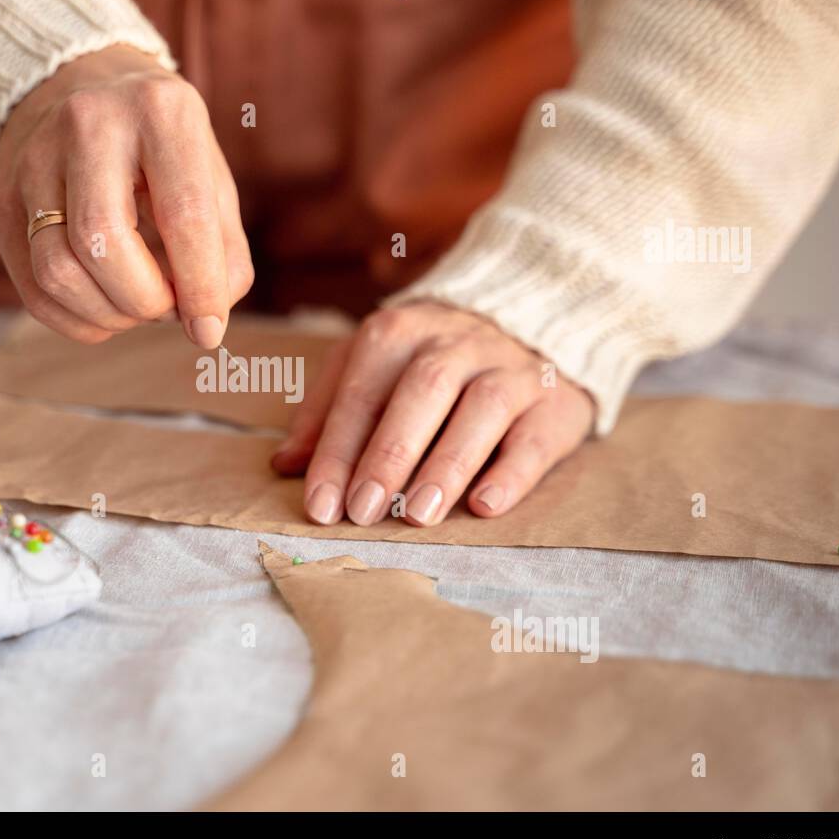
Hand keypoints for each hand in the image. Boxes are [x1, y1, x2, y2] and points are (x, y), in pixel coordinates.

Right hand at [0, 44, 252, 346]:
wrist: (78, 85)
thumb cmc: (160, 146)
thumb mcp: (208, 176)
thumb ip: (223, 249)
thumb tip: (206, 324)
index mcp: (159, 111)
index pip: (182, 215)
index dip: (200, 286)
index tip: (208, 329)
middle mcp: (88, 124)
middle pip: (103, 243)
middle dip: (144, 301)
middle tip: (167, 307)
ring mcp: (34, 160)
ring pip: (57, 271)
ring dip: (108, 315)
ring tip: (137, 306)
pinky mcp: (3, 199)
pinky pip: (32, 290)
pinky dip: (77, 321)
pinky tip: (104, 310)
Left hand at [272, 303, 593, 525]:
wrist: (529, 323)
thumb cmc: (430, 362)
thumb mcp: (371, 370)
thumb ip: (328, 412)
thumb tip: (284, 463)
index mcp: (400, 331)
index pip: (362, 391)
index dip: (338, 450)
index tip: (320, 505)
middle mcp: (457, 342)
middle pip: (422, 391)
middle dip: (388, 455)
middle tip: (363, 511)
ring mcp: (511, 368)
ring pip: (482, 408)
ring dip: (448, 464)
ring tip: (419, 515)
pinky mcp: (555, 402)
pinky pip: (534, 436)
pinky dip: (511, 472)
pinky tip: (485, 505)